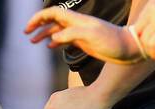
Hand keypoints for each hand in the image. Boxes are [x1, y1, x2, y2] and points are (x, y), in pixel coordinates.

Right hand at [25, 7, 144, 64]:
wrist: (128, 50)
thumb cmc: (113, 42)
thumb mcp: (92, 37)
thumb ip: (71, 35)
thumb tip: (53, 38)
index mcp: (77, 20)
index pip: (53, 13)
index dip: (39, 18)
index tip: (28, 28)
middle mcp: (77, 24)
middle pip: (52, 20)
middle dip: (38, 25)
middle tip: (26, 34)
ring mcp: (79, 33)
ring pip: (56, 30)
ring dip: (44, 34)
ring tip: (33, 42)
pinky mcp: (83, 42)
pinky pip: (65, 39)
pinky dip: (55, 41)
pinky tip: (50, 47)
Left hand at [134, 0, 154, 60]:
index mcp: (153, 4)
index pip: (138, 25)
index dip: (142, 37)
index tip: (151, 44)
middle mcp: (153, 10)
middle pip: (138, 34)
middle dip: (144, 45)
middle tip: (154, 52)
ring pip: (144, 41)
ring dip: (151, 51)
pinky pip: (153, 45)